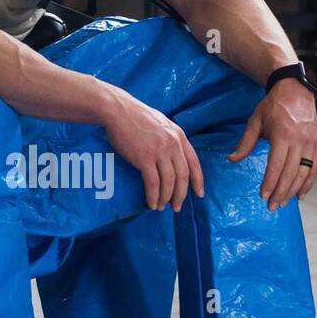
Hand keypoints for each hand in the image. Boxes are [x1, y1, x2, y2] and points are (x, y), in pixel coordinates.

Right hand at [97, 85, 204, 211]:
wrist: (117, 110)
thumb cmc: (135, 116)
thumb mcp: (161, 123)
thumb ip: (170, 138)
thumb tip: (173, 155)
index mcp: (179, 136)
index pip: (194, 163)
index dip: (198, 181)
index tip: (199, 194)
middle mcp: (173, 144)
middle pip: (183, 176)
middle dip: (181, 195)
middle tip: (176, 207)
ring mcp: (159, 151)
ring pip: (169, 182)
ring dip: (166, 198)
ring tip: (161, 207)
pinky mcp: (144, 158)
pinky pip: (153, 183)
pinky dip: (153, 196)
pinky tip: (151, 203)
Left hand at [228, 79, 316, 210]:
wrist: (295, 91)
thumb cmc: (272, 106)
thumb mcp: (255, 122)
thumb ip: (245, 143)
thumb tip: (232, 159)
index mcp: (282, 135)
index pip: (276, 165)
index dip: (270, 182)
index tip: (263, 196)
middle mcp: (299, 142)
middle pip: (290, 173)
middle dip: (280, 192)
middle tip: (272, 206)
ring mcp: (311, 144)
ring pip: (303, 173)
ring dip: (293, 191)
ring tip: (283, 203)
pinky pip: (314, 169)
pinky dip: (308, 183)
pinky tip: (300, 194)